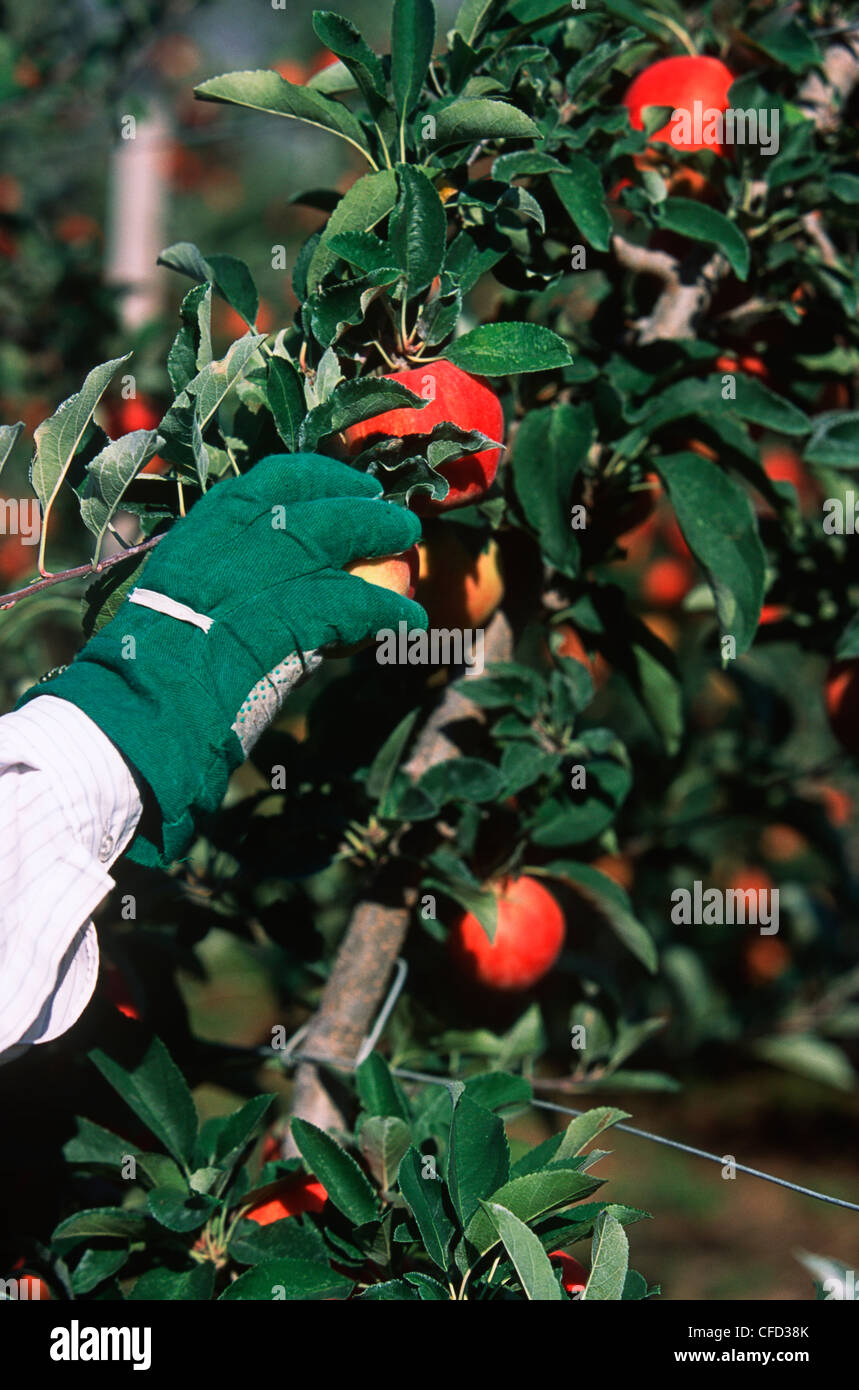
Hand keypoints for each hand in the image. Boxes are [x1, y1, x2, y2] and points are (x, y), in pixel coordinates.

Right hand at [18, 454, 426, 866]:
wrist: (141, 721)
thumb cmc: (155, 686)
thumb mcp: (185, 618)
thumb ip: (232, 598)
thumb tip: (289, 609)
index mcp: (194, 541)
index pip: (262, 485)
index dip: (315, 478)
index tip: (348, 482)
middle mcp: (221, 546)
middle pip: (303, 504)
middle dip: (355, 502)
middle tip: (395, 513)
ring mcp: (248, 576)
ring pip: (329, 535)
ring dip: (378, 534)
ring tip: (410, 546)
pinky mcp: (280, 617)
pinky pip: (351, 603)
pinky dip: (388, 611)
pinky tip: (410, 622)